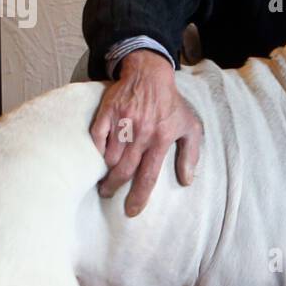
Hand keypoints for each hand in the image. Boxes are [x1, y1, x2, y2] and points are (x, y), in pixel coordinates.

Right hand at [89, 49, 202, 216]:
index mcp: (160, 140)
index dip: (138, 197)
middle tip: (108, 194)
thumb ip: (190, 155)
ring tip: (103, 179)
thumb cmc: (171, 104)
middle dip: (113, 188)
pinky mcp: (107, 113)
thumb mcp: (190, 127)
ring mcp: (122, 123)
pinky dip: (96, 150)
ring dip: (105, 172)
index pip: (147, 176)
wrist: (150, 74)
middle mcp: (141, 134)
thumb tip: (186, 181)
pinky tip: (97, 158)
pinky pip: (96, 138)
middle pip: (123, 171)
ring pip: (108, 157)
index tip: (131, 211)